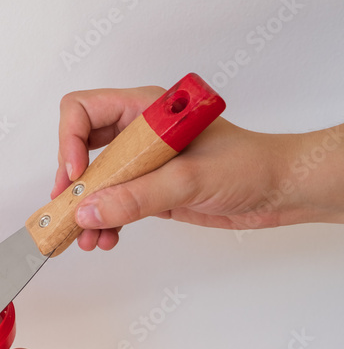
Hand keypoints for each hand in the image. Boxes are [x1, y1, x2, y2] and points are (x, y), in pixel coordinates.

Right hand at [52, 85, 342, 250]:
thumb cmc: (250, 165)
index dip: (70, 140)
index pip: (83, 110)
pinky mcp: (147, 187)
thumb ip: (137, 196)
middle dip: (70, 181)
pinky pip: (111, 202)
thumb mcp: (189, 179)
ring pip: (93, 180)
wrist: (281, 191)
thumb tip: (89, 212)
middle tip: (66, 208)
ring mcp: (140, 161)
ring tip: (85, 236)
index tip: (77, 174)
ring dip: (84, 209)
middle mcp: (137, 132)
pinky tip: (106, 238)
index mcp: (144, 110)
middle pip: (80, 147)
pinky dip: (103, 221)